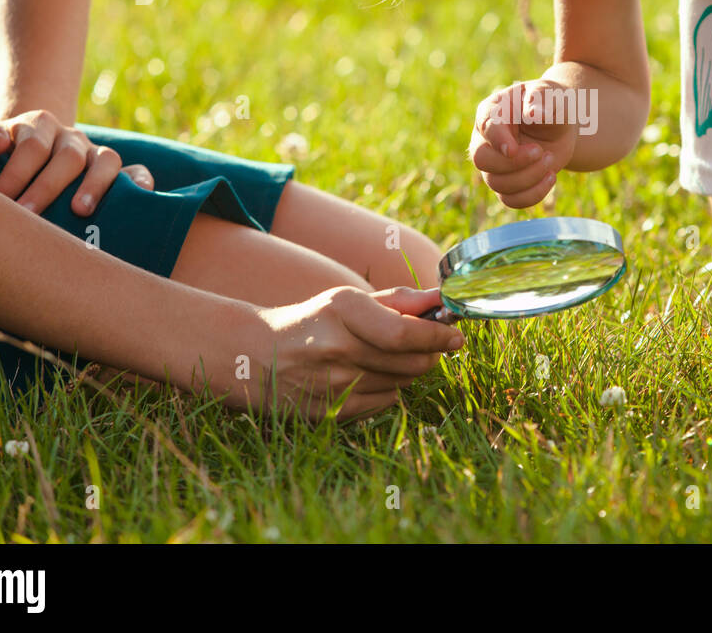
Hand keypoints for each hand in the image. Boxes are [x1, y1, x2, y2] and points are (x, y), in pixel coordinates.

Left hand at [0, 109, 154, 216]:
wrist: (29, 151)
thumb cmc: (0, 154)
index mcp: (40, 124)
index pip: (31, 146)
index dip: (15, 174)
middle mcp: (72, 137)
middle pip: (68, 156)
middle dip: (47, 188)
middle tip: (28, 215)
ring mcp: (97, 153)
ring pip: (106, 161)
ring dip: (94, 185)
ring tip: (80, 212)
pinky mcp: (118, 171)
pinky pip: (137, 171)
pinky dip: (140, 182)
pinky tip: (137, 197)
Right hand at [239, 286, 463, 421]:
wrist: (256, 358)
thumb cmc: (313, 322)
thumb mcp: (349, 300)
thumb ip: (399, 300)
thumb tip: (443, 299)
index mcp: (343, 311)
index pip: (405, 333)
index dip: (438, 337)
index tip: (456, 336)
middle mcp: (339, 349)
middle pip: (412, 362)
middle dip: (430, 354)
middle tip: (428, 344)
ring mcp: (335, 385)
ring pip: (403, 383)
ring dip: (408, 370)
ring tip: (386, 356)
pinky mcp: (334, 412)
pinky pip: (387, 402)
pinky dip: (389, 389)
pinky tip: (368, 375)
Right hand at [469, 79, 579, 208]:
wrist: (560, 126)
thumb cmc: (551, 104)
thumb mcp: (550, 96)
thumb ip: (542, 99)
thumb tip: (534, 113)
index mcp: (492, 111)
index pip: (486, 126)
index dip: (497, 140)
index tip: (512, 149)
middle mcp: (486, 140)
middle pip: (482, 160)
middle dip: (514, 163)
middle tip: (542, 152)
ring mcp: (494, 165)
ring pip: (497, 184)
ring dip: (529, 178)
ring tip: (551, 159)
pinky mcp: (507, 183)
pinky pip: (510, 200)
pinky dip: (532, 195)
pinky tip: (551, 178)